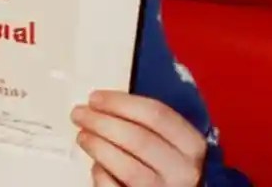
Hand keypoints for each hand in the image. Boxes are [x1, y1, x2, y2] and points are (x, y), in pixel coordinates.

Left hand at [71, 91, 205, 186]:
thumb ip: (145, 124)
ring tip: (82, 136)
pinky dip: (101, 174)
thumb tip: (103, 105)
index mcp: (191, 145)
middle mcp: (182, 170)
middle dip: (102, 122)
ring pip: (127, 166)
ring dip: (98, 146)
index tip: (95, 98)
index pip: (156, 114)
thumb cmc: (164, 165)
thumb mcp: (167, 142)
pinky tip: (95, 165)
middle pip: (138, 138)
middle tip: (79, 114)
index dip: (120, 103)